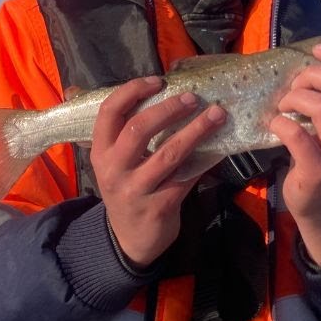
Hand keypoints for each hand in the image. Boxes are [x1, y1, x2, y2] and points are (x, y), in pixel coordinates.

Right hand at [90, 76, 225, 266]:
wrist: (129, 240)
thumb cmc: (127, 188)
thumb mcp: (115, 162)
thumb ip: (125, 132)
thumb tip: (154, 89)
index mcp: (101, 152)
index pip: (109, 112)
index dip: (133, 91)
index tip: (158, 81)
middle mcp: (114, 169)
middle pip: (138, 130)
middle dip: (169, 109)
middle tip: (192, 98)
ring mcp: (136, 190)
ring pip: (169, 154)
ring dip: (196, 131)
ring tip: (216, 115)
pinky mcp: (160, 207)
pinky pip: (187, 177)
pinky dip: (206, 159)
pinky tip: (220, 146)